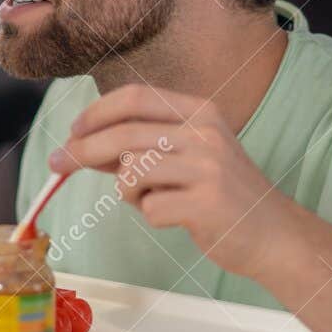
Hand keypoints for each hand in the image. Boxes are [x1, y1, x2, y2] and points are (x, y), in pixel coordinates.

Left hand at [46, 84, 300, 279]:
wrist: (274, 234)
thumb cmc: (223, 195)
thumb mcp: (188, 155)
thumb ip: (140, 146)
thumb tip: (82, 144)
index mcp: (200, 111)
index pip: (135, 97)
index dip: (96, 112)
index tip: (72, 131)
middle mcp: (205, 132)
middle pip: (124, 134)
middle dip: (82, 150)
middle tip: (57, 165)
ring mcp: (208, 166)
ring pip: (131, 172)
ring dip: (129, 192)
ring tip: (155, 200)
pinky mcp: (207, 203)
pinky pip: (151, 209)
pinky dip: (153, 217)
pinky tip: (177, 217)